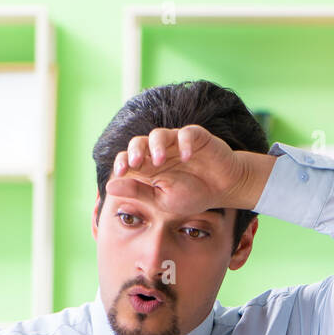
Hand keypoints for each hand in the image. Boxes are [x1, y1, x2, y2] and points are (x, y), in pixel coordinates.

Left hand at [105, 125, 261, 215]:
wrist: (224, 189)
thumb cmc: (192, 196)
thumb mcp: (162, 201)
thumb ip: (138, 192)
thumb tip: (109, 186)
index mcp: (149, 168)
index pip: (128, 159)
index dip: (121, 162)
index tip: (120, 172)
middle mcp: (160, 152)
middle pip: (139, 142)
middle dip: (135, 150)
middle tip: (136, 162)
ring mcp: (176, 143)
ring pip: (158, 134)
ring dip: (156, 145)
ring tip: (159, 160)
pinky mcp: (195, 137)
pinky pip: (186, 133)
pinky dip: (184, 142)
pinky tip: (186, 156)